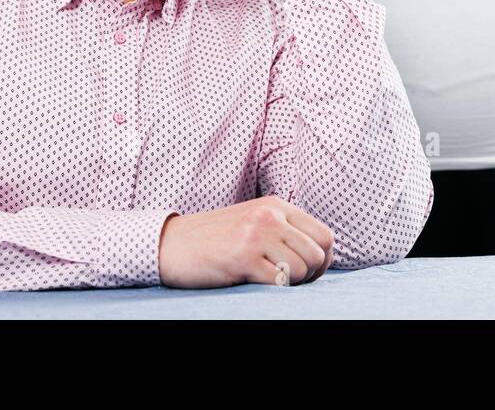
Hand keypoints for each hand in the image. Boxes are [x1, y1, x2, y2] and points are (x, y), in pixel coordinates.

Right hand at [158, 196, 334, 288]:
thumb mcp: (254, 221)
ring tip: (268, 280)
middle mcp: (270, 216)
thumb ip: (284, 230)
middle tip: (289, 281)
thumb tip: (322, 254)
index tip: (309, 272)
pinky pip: (279, 282)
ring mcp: (257, 235)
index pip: (325, 234)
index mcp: (277, 205)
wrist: (170, 244)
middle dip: (311, 276)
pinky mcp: (243, 258)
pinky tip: (254, 282)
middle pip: (319, 253)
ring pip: (302, 269)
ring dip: (290, 283)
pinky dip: (273, 289)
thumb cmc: (214, 240)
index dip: (324, 260)